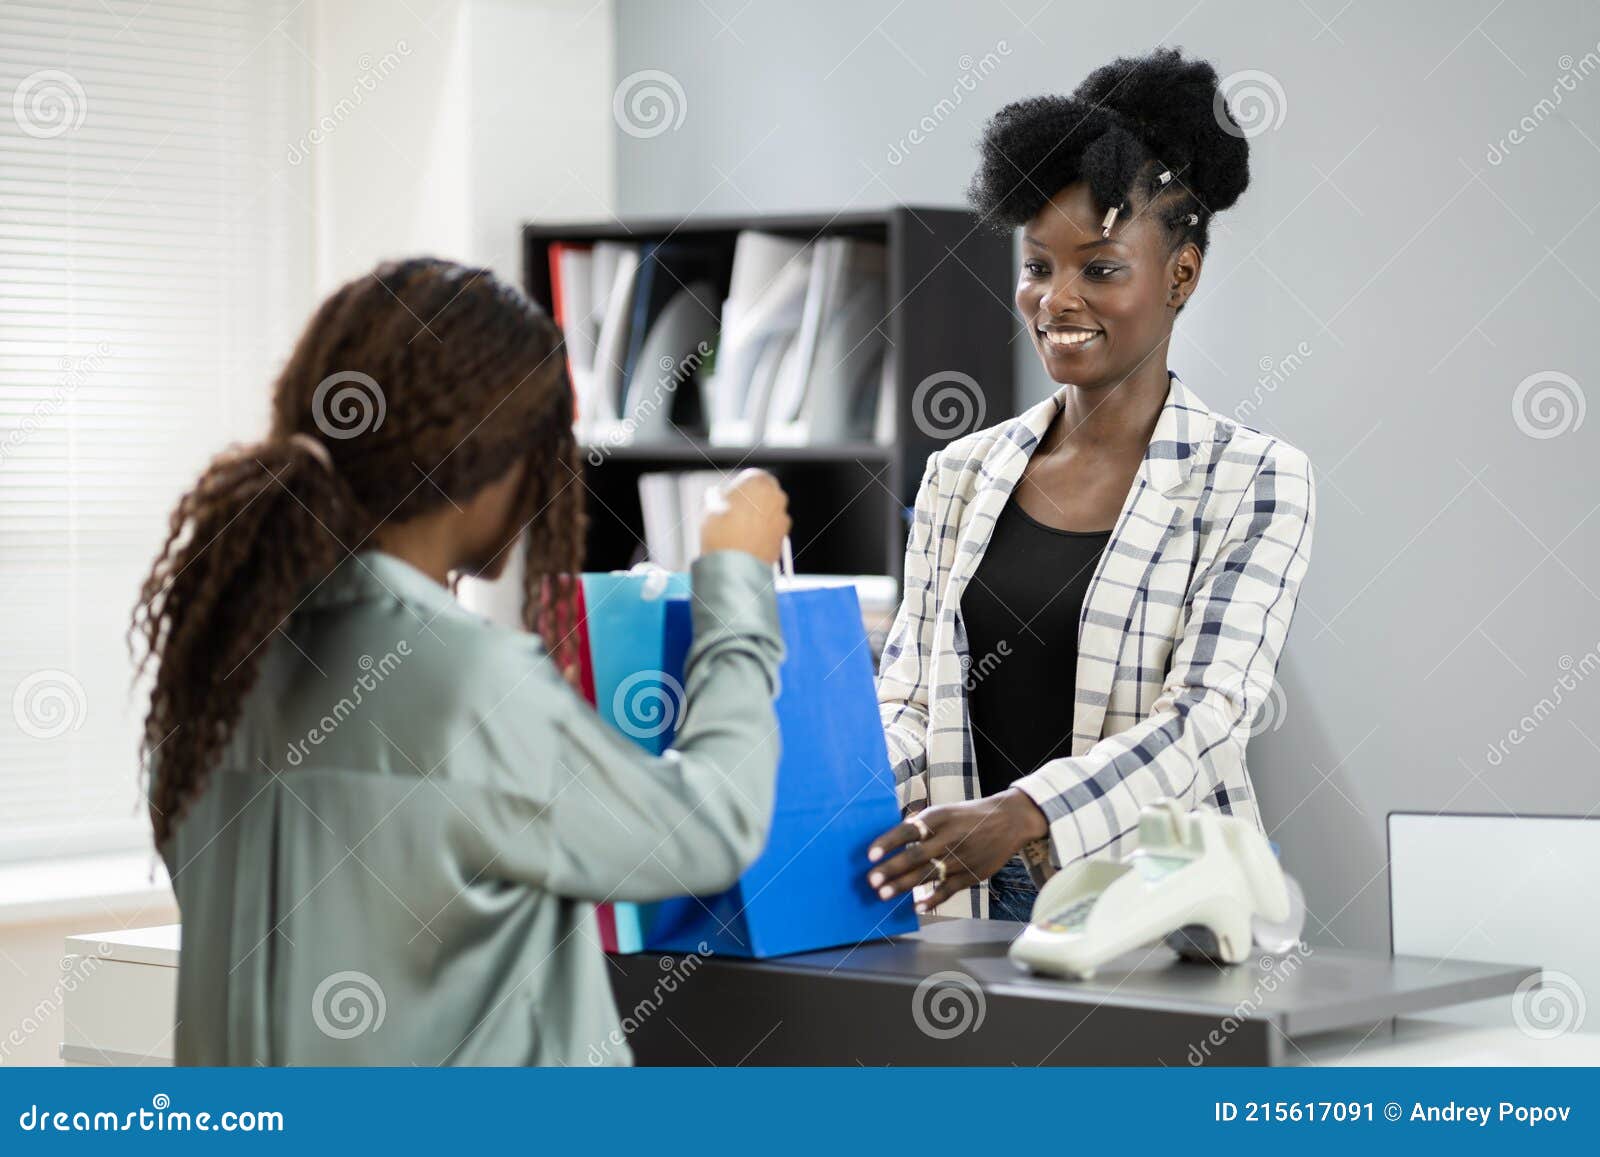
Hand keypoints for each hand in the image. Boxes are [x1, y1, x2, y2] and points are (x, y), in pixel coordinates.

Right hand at [700, 468, 790, 564]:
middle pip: (763, 495)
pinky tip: (745, 542)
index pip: (752, 477)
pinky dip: (762, 534)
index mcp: (759, 481)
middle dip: (751, 503)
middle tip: (732, 513)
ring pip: (768, 514)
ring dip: (757, 519)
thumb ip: (716, 497)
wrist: (734, 568)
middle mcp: (776, 497)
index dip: (739, 488)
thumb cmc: (723, 535)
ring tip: (736, 531)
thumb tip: (715, 497)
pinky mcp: (783, 539)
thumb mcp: (710, 508)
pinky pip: (771, 531)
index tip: (730, 496)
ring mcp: (782, 519)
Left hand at [866, 789, 1048, 911]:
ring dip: (904, 885)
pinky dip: (932, 899)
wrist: (1008, 820)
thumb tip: (890, 837)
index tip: (869, 855)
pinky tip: (917, 906)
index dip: (888, 842)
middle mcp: (949, 837)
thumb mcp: (944, 811)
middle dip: (891, 869)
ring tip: (883, 894)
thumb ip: (919, 824)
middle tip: (871, 880)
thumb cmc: (967, 816)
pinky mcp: (972, 874)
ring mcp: (961, 857)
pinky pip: (948, 889)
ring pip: (928, 874)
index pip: (907, 830)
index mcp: (938, 817)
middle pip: (915, 856)